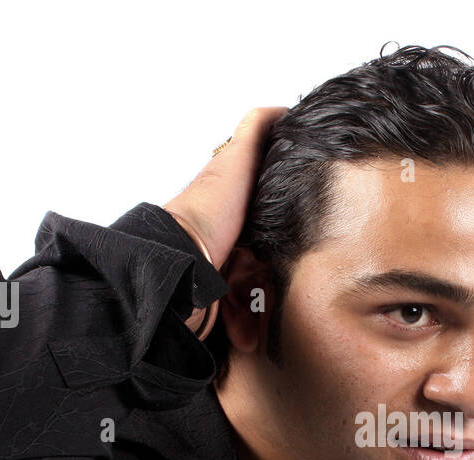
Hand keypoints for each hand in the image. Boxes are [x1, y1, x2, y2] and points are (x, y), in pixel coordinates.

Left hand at [163, 106, 288, 339]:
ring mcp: (217, 278)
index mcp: (231, 213)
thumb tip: (282, 109)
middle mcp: (225, 245)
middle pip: (268, 263)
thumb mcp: (234, 164)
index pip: (272, 225)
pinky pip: (242, 323)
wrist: (173, 270)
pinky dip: (246, 328)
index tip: (299, 246)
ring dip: (261, 310)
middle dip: (272, 279)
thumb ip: (256, 133)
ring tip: (258, 315)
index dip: (286, 235)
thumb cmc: (203, 217)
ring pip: (258, 296)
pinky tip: (245, 336)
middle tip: (277, 284)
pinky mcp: (212, 307)